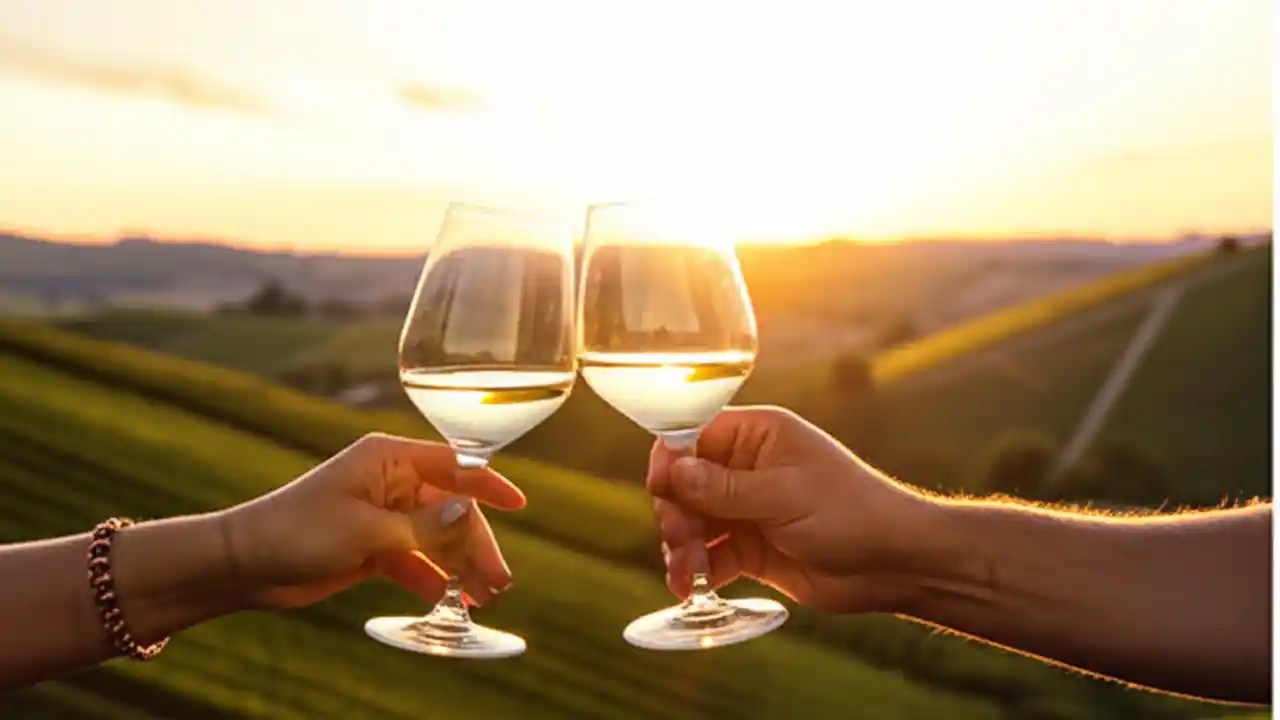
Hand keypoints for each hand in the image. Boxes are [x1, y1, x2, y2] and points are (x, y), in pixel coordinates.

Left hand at [217, 433, 523, 609]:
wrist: (244, 564)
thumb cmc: (297, 531)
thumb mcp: (366, 529)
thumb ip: (422, 524)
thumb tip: (469, 513)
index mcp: (388, 459)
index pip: (453, 465)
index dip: (488, 485)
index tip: (519, 505)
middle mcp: (390, 482)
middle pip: (450, 509)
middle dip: (476, 544)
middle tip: (500, 580)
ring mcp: (383, 515)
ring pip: (437, 537)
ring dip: (460, 565)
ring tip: (485, 596)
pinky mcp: (373, 545)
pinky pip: (417, 559)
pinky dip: (435, 577)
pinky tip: (454, 599)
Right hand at [648, 406, 934, 612]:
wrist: (892, 563)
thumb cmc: (850, 512)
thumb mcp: (784, 495)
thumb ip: (725, 487)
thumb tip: (673, 470)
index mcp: (758, 434)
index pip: (693, 433)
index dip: (670, 459)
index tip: (663, 489)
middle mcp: (746, 467)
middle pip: (683, 482)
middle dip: (675, 512)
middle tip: (682, 539)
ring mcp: (745, 509)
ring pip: (691, 522)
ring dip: (681, 547)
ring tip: (686, 574)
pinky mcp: (748, 548)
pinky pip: (708, 555)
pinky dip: (694, 571)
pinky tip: (689, 587)